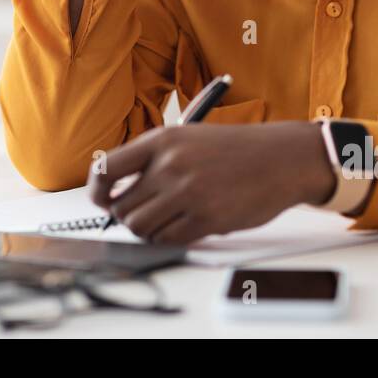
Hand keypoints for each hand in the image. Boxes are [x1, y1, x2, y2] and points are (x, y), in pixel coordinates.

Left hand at [87, 122, 335, 245]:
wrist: (280, 158)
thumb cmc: (234, 150)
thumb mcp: (187, 137)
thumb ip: (152, 159)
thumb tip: (114, 191)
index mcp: (161, 141)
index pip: (105, 169)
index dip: (96, 191)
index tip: (102, 200)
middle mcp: (170, 166)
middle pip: (120, 207)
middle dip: (127, 216)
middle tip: (144, 214)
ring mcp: (188, 193)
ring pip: (139, 228)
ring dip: (146, 231)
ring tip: (164, 222)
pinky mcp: (206, 219)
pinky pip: (168, 240)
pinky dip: (169, 239)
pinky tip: (183, 227)